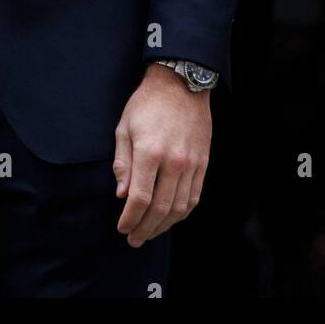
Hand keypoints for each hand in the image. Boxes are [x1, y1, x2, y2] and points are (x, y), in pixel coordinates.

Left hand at [113, 63, 211, 246]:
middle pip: (160, 207)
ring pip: (179, 207)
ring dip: (163, 226)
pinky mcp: (203, 163)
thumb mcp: (124, 127)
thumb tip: (121, 195)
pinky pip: (194, 197)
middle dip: (145, 228)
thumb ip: (122, 163)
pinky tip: (170, 219)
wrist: (180, 84)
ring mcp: (191, 164)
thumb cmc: (147, 103)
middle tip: (134, 239)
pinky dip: (182, 213)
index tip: (122, 228)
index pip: (140, 198)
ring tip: (150, 233)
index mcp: (150, 151)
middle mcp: (173, 161)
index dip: (130, 218)